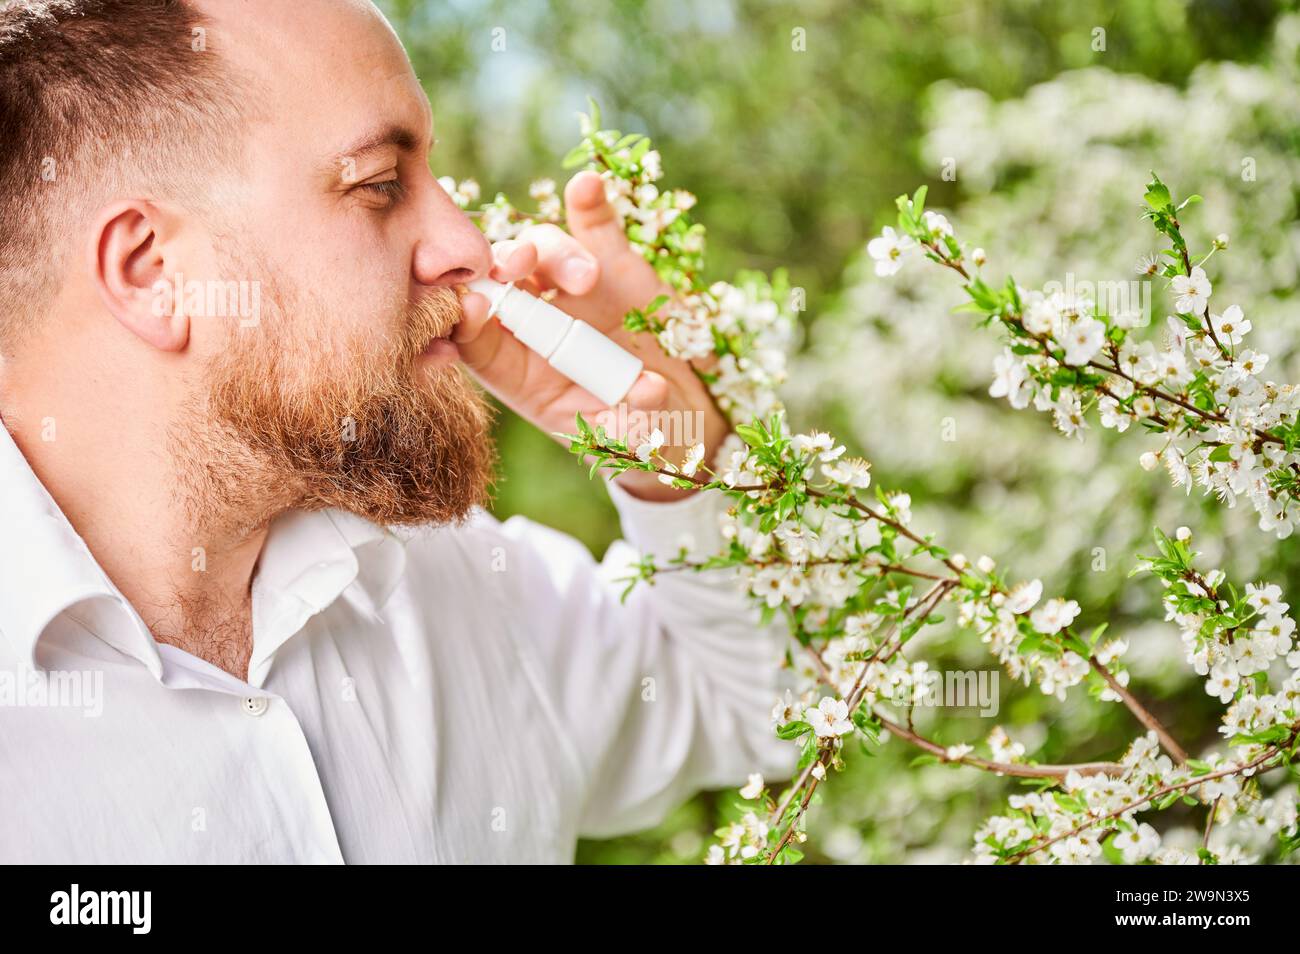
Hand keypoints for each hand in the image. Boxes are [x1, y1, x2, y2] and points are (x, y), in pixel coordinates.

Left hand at [454, 170, 727, 500]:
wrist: (674, 408)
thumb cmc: (635, 432)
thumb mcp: (626, 439)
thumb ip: (632, 422)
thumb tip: (648, 393)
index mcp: (519, 371)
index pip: (476, 338)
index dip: (468, 318)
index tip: (476, 306)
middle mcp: (538, 323)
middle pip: (502, 281)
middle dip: (502, 267)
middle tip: (517, 267)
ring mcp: (574, 289)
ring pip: (544, 251)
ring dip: (556, 254)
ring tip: (588, 278)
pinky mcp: (615, 262)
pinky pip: (594, 225)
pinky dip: (589, 202)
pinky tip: (587, 186)